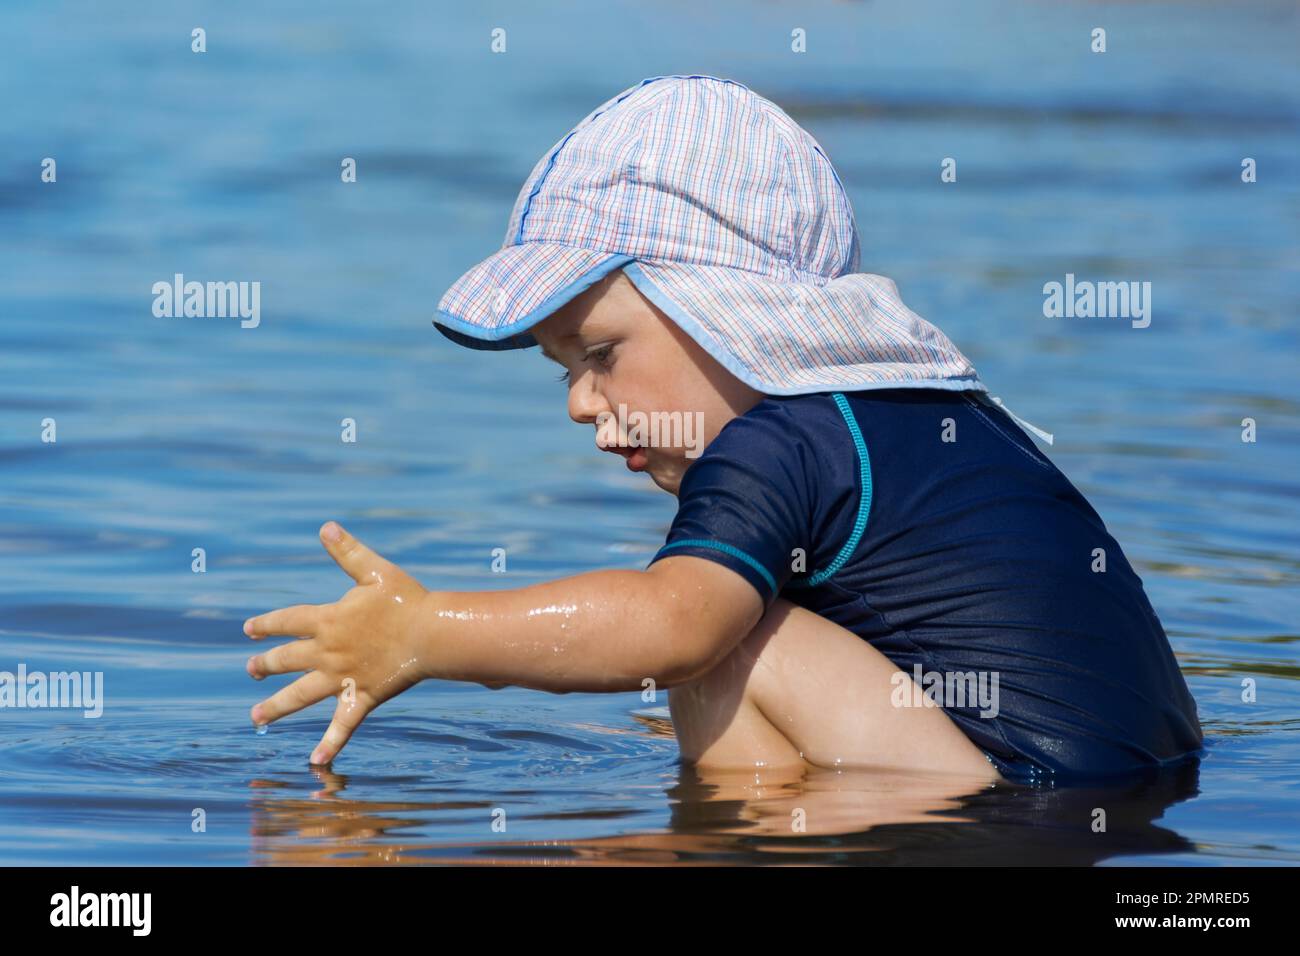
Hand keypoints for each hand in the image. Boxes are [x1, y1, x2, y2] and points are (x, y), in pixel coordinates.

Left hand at [244, 521, 431, 764]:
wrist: (431, 632)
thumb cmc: (406, 599)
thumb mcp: (374, 570)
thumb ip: (347, 552)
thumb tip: (325, 527)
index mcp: (328, 620)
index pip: (287, 621)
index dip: (267, 624)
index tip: (250, 629)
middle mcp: (328, 651)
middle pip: (287, 660)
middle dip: (266, 665)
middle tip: (251, 670)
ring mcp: (343, 677)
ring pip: (301, 695)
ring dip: (276, 706)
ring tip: (255, 716)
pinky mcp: (363, 696)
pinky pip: (343, 724)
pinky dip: (330, 743)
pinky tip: (315, 761)